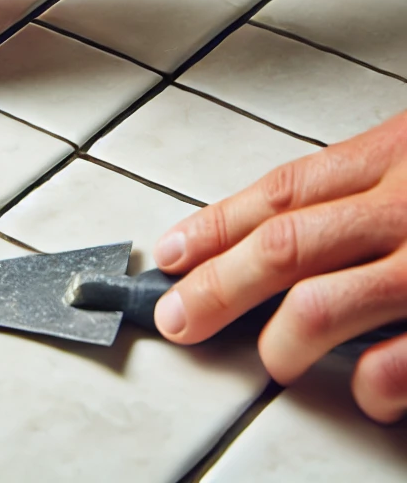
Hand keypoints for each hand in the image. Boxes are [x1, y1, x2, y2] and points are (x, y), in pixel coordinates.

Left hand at [152, 110, 406, 422]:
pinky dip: (377, 379)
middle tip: (179, 317)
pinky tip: (361, 394)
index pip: (277, 192)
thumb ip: (354, 184)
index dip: (213, 224)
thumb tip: (266, 224)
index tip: (167, 253)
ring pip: (332, 300)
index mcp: (389, 158)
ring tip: (270, 359)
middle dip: (219, 285)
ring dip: (284, 338)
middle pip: (286, 245)